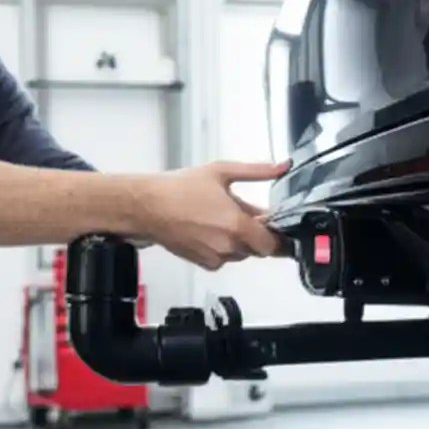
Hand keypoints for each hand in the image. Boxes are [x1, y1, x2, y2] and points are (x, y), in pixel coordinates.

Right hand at [133, 159, 289, 269]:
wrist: (147, 206)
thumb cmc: (179, 189)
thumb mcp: (222, 171)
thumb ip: (257, 171)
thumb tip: (282, 166)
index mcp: (237, 225)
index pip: (273, 244)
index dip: (276, 233)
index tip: (271, 221)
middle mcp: (228, 246)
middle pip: (258, 249)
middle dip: (257, 234)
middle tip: (245, 214)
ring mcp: (215, 257)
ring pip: (241, 254)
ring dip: (239, 240)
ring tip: (223, 217)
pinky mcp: (203, 263)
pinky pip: (223, 258)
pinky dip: (223, 247)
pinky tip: (210, 228)